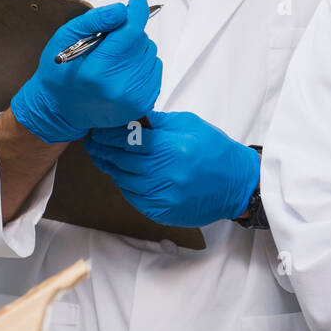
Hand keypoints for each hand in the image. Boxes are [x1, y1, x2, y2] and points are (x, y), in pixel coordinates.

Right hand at [10, 0, 161, 143]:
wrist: (62, 111)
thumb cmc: (61, 75)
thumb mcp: (65, 40)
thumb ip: (94, 20)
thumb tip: (121, 10)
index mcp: (97, 71)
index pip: (130, 32)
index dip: (137, 12)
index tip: (137, 2)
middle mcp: (119, 87)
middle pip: (140, 40)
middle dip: (127, 35)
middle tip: (107, 45)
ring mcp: (134, 98)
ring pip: (149, 53)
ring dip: (134, 50)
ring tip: (112, 62)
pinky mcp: (144, 102)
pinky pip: (154, 68)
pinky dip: (141, 64)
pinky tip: (121, 72)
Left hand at [83, 110, 259, 226]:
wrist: (237, 184)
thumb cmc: (216, 151)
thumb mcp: (190, 125)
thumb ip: (159, 123)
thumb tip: (132, 118)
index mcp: (173, 148)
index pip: (129, 140)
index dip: (110, 135)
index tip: (100, 130)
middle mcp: (166, 174)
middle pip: (122, 161)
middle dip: (105, 150)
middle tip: (94, 143)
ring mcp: (163, 196)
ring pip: (124, 181)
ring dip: (111, 168)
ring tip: (104, 157)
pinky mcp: (162, 212)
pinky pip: (134, 198)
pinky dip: (125, 185)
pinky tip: (123, 175)